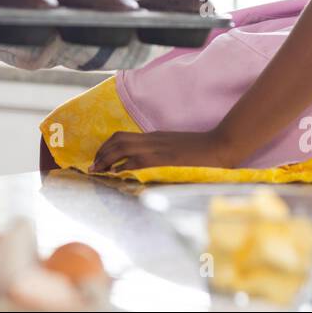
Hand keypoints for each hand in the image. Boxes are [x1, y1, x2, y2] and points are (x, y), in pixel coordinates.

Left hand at [90, 129, 238, 173]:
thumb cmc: (200, 150)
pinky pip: (136, 162)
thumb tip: (145, 163)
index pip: (123, 137)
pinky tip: (116, 175)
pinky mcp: (163, 159)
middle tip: (92, 167)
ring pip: (122, 148)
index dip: (107, 147)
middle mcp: (151, 140)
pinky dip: (122, 167)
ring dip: (106, 159)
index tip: (99, 158)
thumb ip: (160, 151)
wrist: (219, 145)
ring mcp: (157, 149)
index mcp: (154, 137)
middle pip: (118, 140)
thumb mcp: (175, 147)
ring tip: (97, 171)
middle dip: (101, 153)